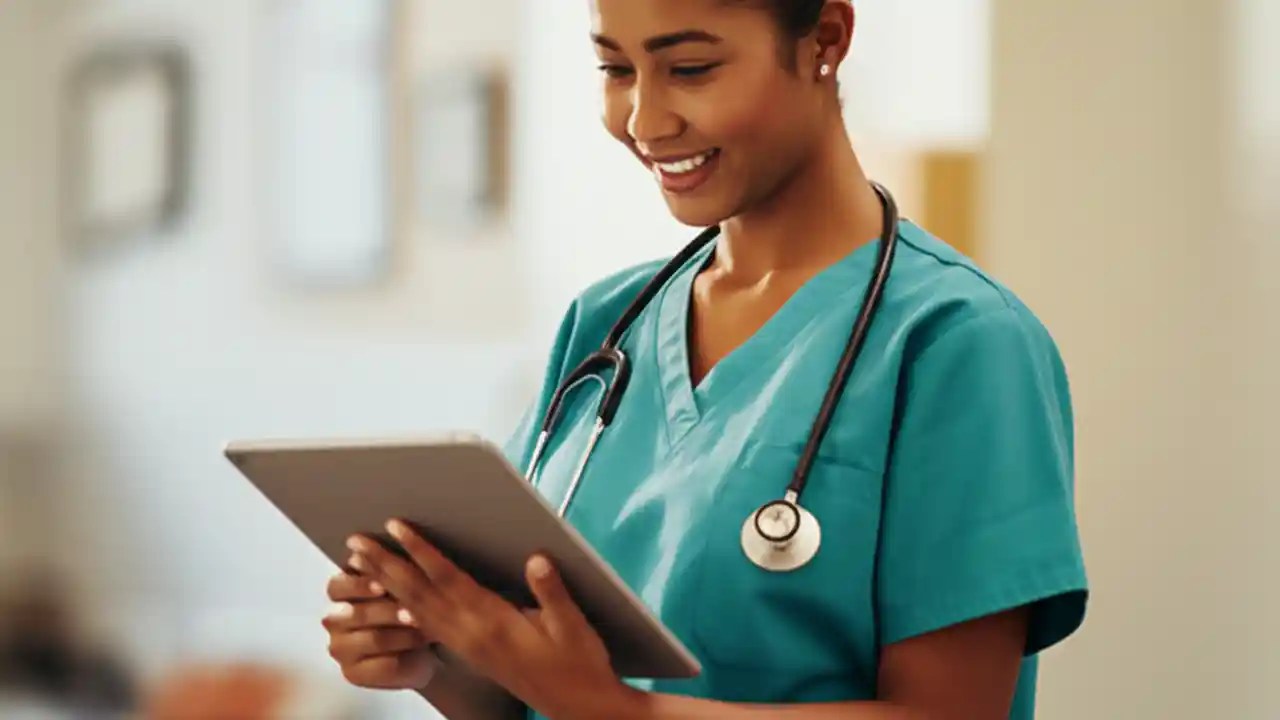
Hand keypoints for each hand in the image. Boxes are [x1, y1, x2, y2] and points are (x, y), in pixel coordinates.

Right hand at [323, 568, 440, 690]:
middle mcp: (334, 621)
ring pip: (371, 638)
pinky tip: (420, 645)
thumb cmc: (407, 608)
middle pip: (355, 614)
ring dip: (400, 632)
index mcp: (339, 595)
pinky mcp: (353, 674)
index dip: (359, 585)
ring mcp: (341, 650)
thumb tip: (372, 552)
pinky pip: (381, 664)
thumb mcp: (397, 587)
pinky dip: (404, 652)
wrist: (421, 648)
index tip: (382, 586)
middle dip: (386, 611)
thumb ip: (383, 573)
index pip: (337, 587)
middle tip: (412, 612)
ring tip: (422, 625)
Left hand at [345, 520, 642, 719]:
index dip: (421, 551)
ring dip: (386, 584)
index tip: (397, 527)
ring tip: (359, 565)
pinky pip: (427, 627)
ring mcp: (467, 645)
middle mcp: (471, 633)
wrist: (578, 705)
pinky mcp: (470, 652)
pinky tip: (392, 602)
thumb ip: (552, 592)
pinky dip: (404, 609)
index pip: (447, 579)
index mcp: (492, 622)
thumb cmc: (578, 665)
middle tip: (356, 542)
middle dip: (385, 564)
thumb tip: (536, 559)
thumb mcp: (573, 626)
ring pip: (416, 609)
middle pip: (418, 593)